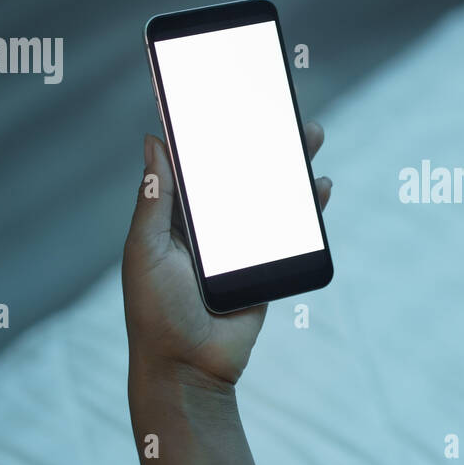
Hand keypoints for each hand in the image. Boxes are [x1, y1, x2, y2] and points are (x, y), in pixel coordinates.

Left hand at [122, 123, 331, 389]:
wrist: (189, 369)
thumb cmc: (155, 312)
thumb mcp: (144, 249)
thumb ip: (153, 198)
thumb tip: (152, 140)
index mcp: (176, 217)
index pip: (196, 164)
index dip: (211, 133)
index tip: (228, 96)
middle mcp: (209, 227)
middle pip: (239, 173)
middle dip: (261, 140)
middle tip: (280, 107)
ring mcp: (240, 248)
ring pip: (269, 196)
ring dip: (289, 167)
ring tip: (309, 136)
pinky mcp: (266, 267)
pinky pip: (290, 232)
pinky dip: (307, 209)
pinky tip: (319, 187)